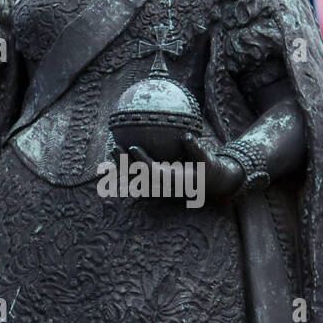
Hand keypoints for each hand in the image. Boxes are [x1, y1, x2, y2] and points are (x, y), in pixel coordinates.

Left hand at [125, 134, 244, 200]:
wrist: (209, 183)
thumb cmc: (209, 168)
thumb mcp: (207, 159)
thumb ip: (196, 149)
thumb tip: (186, 135)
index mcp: (175, 180)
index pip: (154, 172)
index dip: (142, 161)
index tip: (132, 147)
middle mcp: (163, 185)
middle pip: (138, 178)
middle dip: (125, 164)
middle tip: (114, 147)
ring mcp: (158, 186)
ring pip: (135, 179)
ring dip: (122, 166)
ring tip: (112, 149)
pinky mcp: (156, 183)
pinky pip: (138, 176)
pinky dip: (127, 167)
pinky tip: (118, 154)